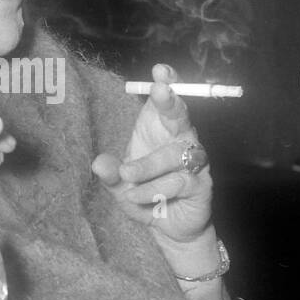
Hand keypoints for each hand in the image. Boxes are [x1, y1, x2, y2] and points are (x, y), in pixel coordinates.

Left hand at [92, 62, 212, 246]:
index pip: (167, 103)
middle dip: (171, 102)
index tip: (160, 70)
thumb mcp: (121, 186)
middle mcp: (181, 142)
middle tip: (161, 90)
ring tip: (127, 176)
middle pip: (181, 117)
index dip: (167, 83)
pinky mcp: (201, 186)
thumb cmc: (146, 194)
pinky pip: (177, 182)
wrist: (168, 229)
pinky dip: (154, 189)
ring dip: (148, 164)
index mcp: (161, 132)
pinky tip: (137, 197)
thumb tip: (98, 163)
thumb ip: (111, 173)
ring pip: (173, 154)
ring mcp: (194, 163)